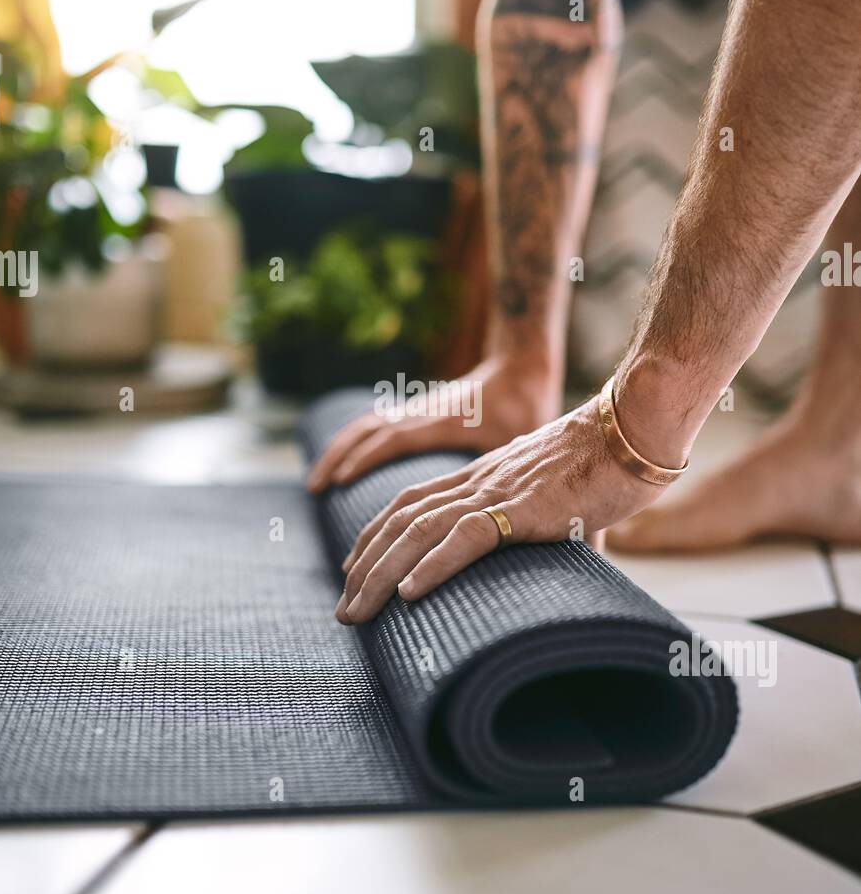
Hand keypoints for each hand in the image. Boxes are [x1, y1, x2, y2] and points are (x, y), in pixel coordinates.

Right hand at [307, 353, 560, 493]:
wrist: (524, 365)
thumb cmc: (531, 406)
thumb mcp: (530, 441)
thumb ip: (540, 482)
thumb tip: (581, 528)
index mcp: (448, 419)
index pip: (397, 435)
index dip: (367, 456)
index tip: (340, 483)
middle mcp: (425, 412)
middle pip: (370, 432)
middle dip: (339, 460)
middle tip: (313, 491)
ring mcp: (418, 411)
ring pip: (367, 428)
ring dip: (339, 452)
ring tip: (315, 484)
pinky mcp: (418, 414)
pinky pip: (374, 427)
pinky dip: (352, 444)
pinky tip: (342, 465)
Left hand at [336, 393, 662, 623]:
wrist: (637, 429)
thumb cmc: (611, 465)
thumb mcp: (565, 502)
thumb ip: (555, 530)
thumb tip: (573, 568)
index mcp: (483, 478)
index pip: (411, 504)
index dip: (377, 537)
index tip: (357, 570)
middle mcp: (479, 482)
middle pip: (400, 519)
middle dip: (364, 566)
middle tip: (344, 609)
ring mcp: (498, 492)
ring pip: (419, 530)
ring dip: (381, 573)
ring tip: (356, 611)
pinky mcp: (525, 507)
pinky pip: (467, 536)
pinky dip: (433, 565)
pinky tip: (409, 593)